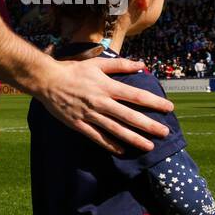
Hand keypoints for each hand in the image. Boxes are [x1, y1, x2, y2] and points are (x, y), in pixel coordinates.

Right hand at [36, 56, 173, 154]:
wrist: (46, 80)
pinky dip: (110, 144)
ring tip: (149, 146)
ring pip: (115, 129)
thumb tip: (142, 64)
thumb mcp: (97, 63)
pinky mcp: (78, 124)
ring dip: (133, 138)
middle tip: (165, 132)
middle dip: (149, 125)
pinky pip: (97, 137)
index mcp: (107, 86)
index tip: (168, 108)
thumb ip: (120, 65)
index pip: (136, 95)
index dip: (154, 102)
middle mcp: (100, 102)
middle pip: (129, 116)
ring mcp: (89, 115)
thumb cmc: (72, 70)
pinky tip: (122, 150)